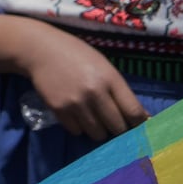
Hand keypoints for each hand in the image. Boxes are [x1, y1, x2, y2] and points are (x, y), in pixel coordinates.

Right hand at [19, 22, 145, 140]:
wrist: (39, 49)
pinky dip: (78, 126)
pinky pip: (76, 131)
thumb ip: (121, 91)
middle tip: (111, 120)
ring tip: (91, 116)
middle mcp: (94, 93)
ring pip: (98, 134)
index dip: (139, 125)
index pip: (134, 113)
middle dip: (118, 128)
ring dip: (98, 129)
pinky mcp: (58, 109)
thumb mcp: (103, 66)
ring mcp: (75, 102)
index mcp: (110, 79)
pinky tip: (75, 113)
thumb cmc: (76, 55)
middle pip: (118, 128)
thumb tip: (143, 119)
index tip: (138, 128)